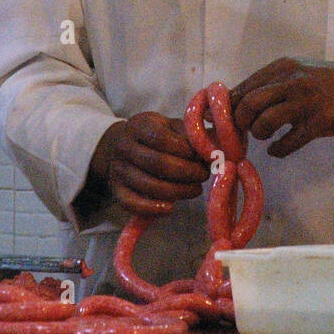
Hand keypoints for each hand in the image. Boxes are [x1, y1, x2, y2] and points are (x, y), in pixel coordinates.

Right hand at [87, 112, 209, 214]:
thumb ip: (193, 135)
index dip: (186, 150)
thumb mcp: (173, 127)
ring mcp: (117, 169)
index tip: (205, 157)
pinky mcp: (116, 190)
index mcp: (138, 125)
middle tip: (204, 175)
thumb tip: (218, 148)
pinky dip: (151, 208)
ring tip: (196, 189)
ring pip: (147, 185)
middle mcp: (124, 146)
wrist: (123, 146)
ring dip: (177, 191)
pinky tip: (170, 207)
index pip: (161, 138)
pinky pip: (131, 203)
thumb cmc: (157, 136)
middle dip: (186, 172)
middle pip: (156, 163)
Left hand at [230, 57, 333, 157]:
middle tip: (245, 131)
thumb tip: (230, 104)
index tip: (223, 122)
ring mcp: (307, 101)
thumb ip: (266, 85)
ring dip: (259, 134)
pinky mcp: (320, 121)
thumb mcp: (294, 73)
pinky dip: (277, 150)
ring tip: (265, 136)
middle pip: (249, 104)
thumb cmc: (321, 81)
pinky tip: (277, 149)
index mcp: (282, 68)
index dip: (228, 109)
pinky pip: (289, 142)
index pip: (243, 88)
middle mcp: (292, 81)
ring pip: (266, 122)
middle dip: (241, 123)